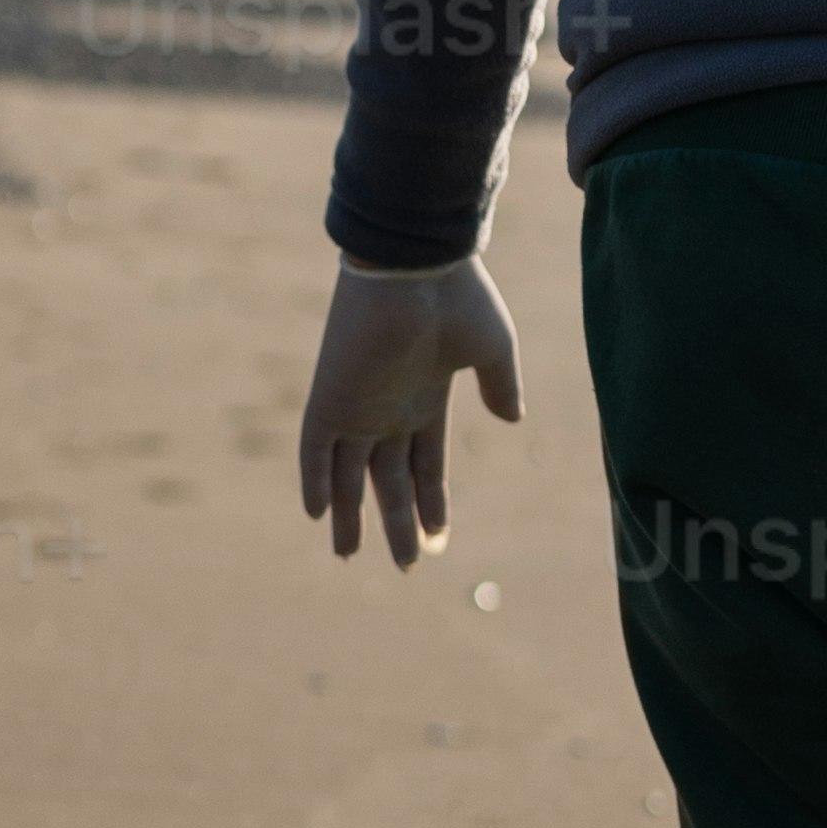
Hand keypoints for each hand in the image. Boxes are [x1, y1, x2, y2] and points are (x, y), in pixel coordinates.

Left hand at [298, 252, 522, 567]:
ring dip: (352, 515)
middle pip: (390, 479)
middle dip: (396, 523)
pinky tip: (318, 514)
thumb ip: (500, 385)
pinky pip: (315, 448)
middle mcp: (390, 408)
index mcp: (427, 398)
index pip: (426, 464)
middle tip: (404, 565)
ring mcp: (359, 405)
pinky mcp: (332, 396)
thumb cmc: (459, 298)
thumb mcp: (492, 348)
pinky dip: (314, 480)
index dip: (431, 503)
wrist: (418, 262)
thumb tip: (512, 421)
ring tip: (349, 556)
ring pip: (350, 473)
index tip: (437, 539)